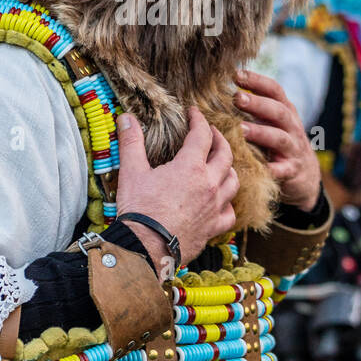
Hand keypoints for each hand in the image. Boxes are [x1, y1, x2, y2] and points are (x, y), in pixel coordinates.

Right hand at [116, 108, 238, 269]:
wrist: (145, 248)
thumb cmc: (139, 209)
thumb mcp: (131, 172)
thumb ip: (132, 143)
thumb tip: (127, 119)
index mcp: (190, 167)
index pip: (203, 135)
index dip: (199, 120)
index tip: (194, 113)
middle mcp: (209, 185)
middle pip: (226, 155)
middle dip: (220, 140)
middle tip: (212, 134)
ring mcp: (214, 207)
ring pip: (233, 182)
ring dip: (229, 169)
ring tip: (221, 164)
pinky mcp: (213, 228)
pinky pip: (230, 213)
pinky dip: (228, 204)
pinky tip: (222, 202)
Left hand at [234, 68, 321, 212]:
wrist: (306, 175)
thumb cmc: (278, 141)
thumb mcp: (272, 121)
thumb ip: (255, 107)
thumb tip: (221, 90)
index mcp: (285, 110)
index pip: (274, 90)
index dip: (257, 81)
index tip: (236, 75)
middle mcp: (291, 126)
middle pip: (277, 111)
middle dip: (257, 104)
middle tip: (237, 98)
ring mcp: (293, 148)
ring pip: (279, 138)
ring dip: (260, 133)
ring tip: (240, 130)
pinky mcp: (292, 170)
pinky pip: (282, 169)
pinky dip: (272, 169)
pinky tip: (259, 167)